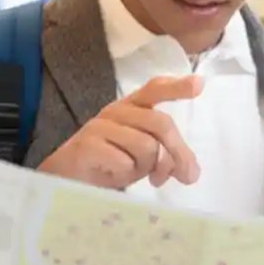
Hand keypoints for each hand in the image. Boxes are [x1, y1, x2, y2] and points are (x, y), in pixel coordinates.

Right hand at [38, 75, 202, 189]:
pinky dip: (125, 175)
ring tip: (131, 174)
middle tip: (187, 177)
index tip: (199, 85)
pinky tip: (111, 176)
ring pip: (147, 147)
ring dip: (145, 168)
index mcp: (131, 107)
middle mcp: (116, 110)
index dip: (177, 87)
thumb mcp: (141, 157)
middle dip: (178, 153)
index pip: (155, 89)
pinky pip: (125, 162)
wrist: (64, 179)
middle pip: (161, 124)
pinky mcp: (88, 145)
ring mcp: (99, 126)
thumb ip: (166, 156)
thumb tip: (190, 173)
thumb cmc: (108, 164)